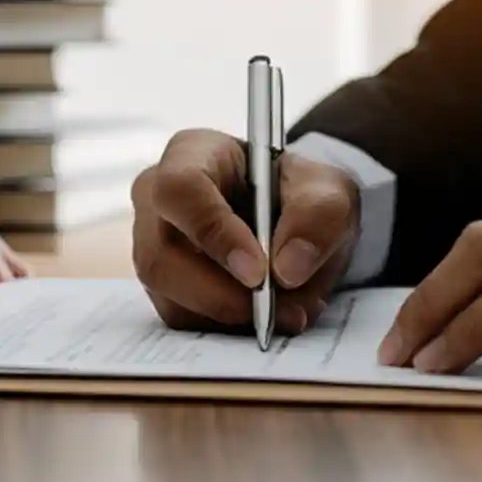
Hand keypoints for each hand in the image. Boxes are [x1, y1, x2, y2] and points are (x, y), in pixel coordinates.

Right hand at [132, 129, 358, 333]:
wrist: (294, 220)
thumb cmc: (300, 193)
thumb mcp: (329, 191)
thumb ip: (319, 217)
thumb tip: (286, 269)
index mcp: (191, 154)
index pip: (180, 189)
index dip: (213, 232)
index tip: (258, 272)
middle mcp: (156, 199)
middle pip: (159, 255)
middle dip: (217, 293)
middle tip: (272, 311)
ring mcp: (152, 244)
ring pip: (167, 294)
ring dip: (226, 314)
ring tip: (282, 313)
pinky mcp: (162, 285)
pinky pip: (180, 317)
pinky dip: (225, 327)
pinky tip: (262, 315)